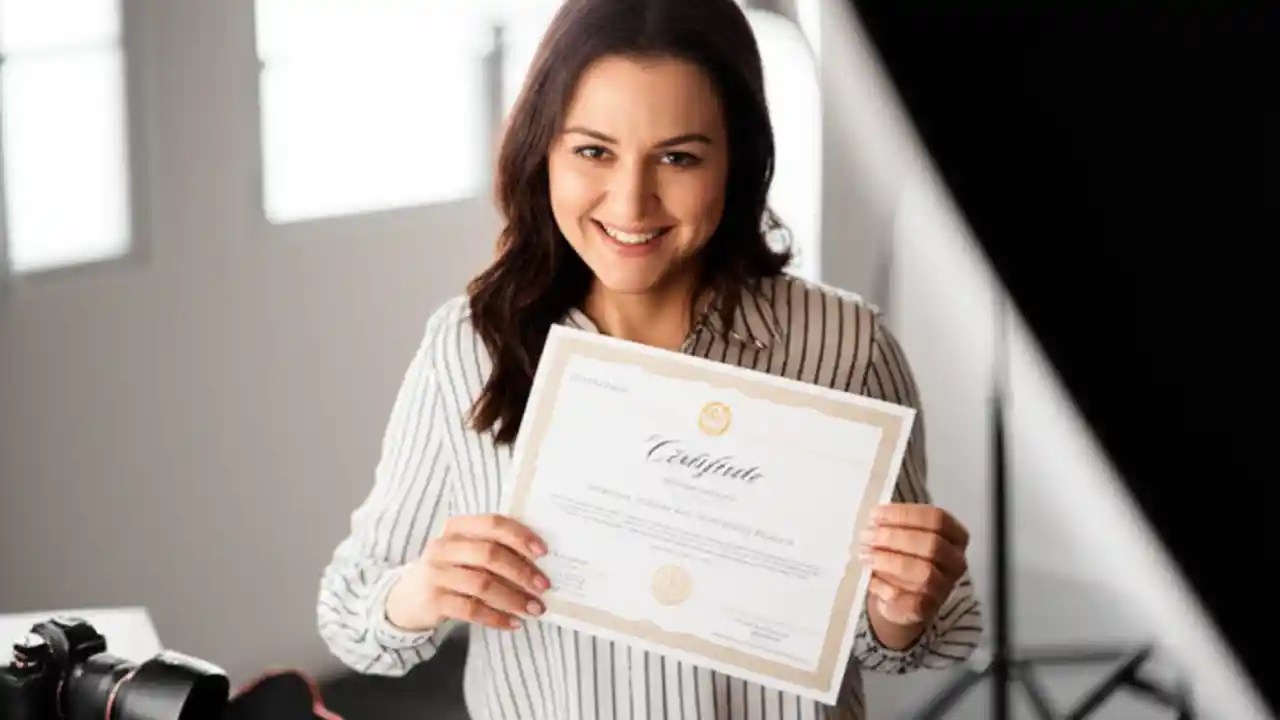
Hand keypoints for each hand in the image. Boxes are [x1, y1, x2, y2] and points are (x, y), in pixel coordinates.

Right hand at [386, 514, 550, 631]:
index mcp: (457, 527)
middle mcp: (444, 547)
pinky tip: (513, 623)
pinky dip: (496, 617)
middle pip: (489, 554)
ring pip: (482, 584)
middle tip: (543, 586)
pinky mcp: (434, 601)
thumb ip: (493, 548)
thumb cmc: (450, 570)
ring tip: (533, 609)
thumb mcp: (465, 551)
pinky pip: (471, 610)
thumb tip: (539, 561)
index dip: (520, 536)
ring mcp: (436, 574)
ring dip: (513, 598)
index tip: (543, 552)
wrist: (407, 598)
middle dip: (521, 571)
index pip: (492, 524)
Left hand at [859, 503, 968, 639]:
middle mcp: (955, 562)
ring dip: (888, 561)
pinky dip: (883, 585)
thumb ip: (893, 524)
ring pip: (924, 573)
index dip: (904, 514)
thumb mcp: (902, 534)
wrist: (899, 597)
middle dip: (894, 538)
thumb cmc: (903, 555)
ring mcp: (944, 588)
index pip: (937, 519)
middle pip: (932, 544)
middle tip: (866, 536)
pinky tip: (870, 578)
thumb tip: (873, 519)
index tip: (875, 514)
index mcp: (955, 536)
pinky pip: (907, 597)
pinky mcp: (926, 609)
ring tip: (864, 555)